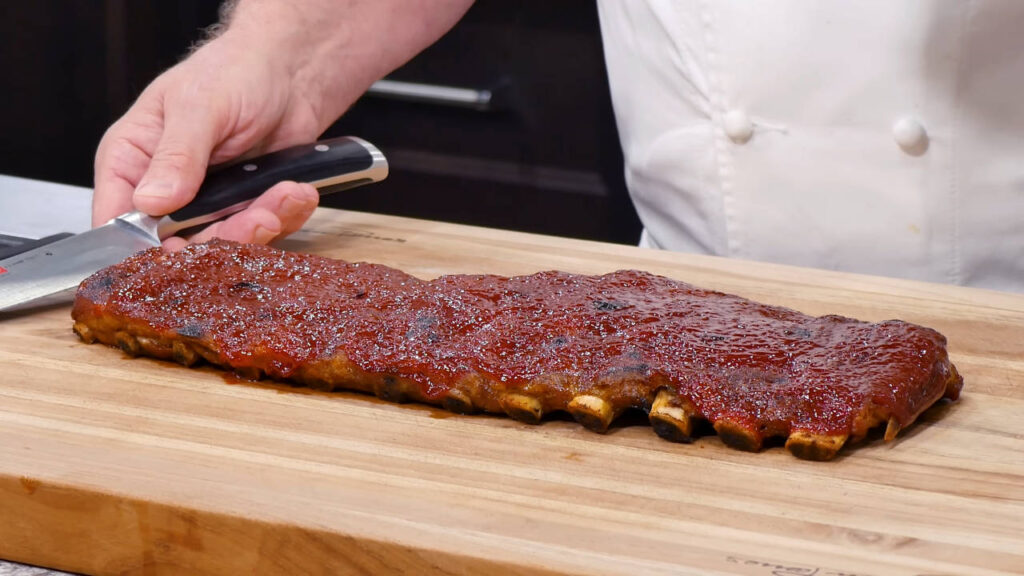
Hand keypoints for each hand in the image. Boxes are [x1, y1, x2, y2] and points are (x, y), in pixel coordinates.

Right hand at [93, 35, 322, 249]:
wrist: (291, 71)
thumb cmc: (235, 71)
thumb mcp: (199, 106)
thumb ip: (176, 156)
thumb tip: (151, 202)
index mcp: (132, 158)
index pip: (117, 218)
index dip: (142, 245)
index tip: (179, 250)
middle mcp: (165, 187)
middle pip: (176, 243)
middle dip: (221, 237)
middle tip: (259, 220)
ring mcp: (208, 201)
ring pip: (224, 242)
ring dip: (261, 226)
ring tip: (286, 195)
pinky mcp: (246, 206)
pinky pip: (262, 231)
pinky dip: (285, 217)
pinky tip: (298, 193)